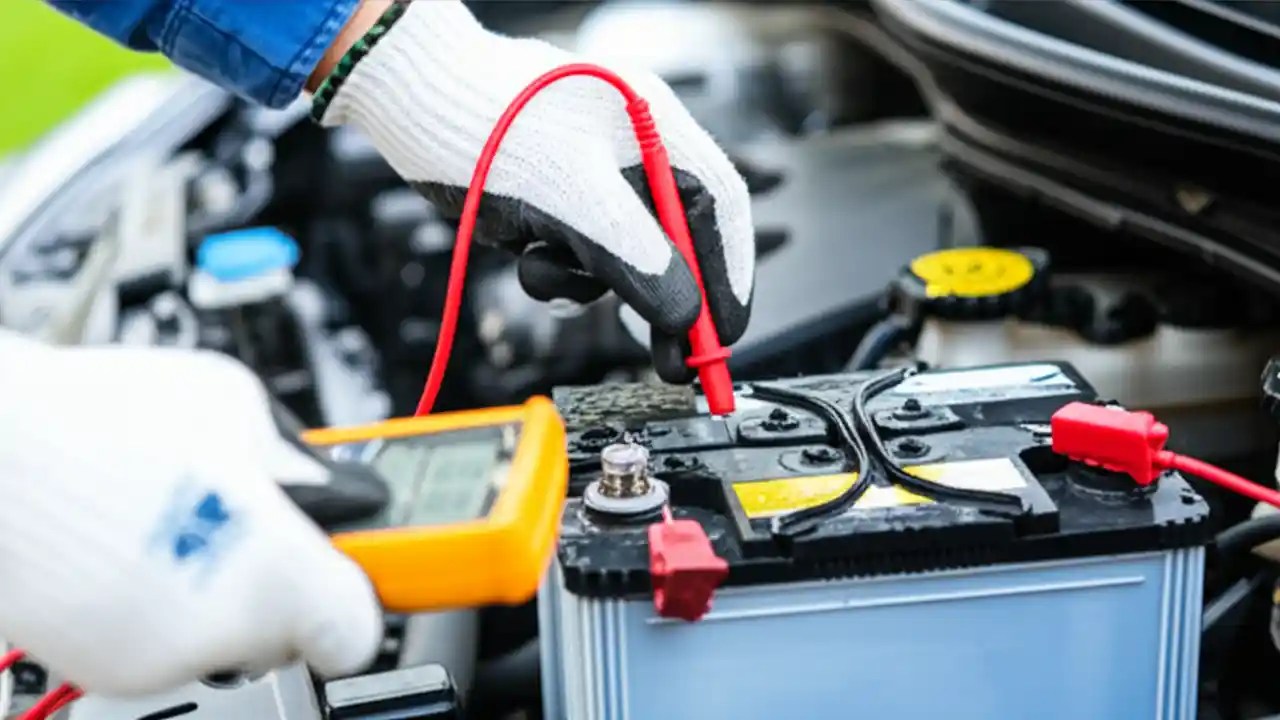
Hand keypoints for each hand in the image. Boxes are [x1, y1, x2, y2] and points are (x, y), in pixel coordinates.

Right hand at [0, 332, 381, 695]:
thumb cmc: (95, 420)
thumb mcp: (237, 405)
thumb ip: (300, 460)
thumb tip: (333, 485)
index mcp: (277, 575)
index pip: (356, 632)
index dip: (353, 590)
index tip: (346, 566)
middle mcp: (222, 634)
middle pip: (289, 630)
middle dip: (280, 577)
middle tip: (247, 518)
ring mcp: (154, 659)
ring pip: (223, 635)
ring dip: (217, 588)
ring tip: (173, 517)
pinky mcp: (98, 666)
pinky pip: (160, 639)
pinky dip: (158, 602)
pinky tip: (131, 544)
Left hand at [312, 0, 753, 382]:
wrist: (413, 99)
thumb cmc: (488, 123)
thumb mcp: (572, 198)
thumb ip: (636, 258)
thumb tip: (684, 314)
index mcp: (656, 128)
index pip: (721, 205)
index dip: (732, 271)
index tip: (725, 330)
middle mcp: (634, 151)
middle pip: (678, 240)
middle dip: (670, 302)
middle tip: (673, 362)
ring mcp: (595, 177)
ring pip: (625, 257)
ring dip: (592, 281)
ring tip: (549, 269)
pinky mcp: (559, 202)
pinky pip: (581, 255)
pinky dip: (558, 269)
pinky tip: (528, 252)